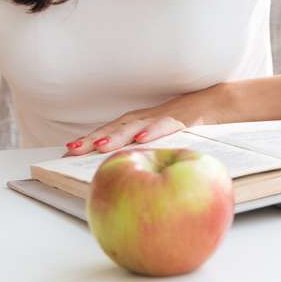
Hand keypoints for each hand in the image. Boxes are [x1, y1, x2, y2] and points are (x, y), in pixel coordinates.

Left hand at [62, 86, 223, 156]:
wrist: (215, 103)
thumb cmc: (182, 125)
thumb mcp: (158, 139)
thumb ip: (143, 153)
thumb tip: (125, 178)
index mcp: (136, 125)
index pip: (106, 133)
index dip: (87, 142)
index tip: (65, 153)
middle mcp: (143, 120)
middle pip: (113, 129)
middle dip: (91, 139)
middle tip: (72, 150)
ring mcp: (160, 117)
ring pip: (134, 126)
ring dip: (116, 135)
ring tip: (99, 145)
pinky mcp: (180, 119)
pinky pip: (165, 126)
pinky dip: (152, 131)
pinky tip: (142, 139)